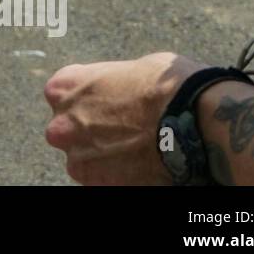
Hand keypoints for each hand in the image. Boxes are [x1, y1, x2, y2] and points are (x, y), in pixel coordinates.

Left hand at [43, 52, 207, 184]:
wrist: (191, 119)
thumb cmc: (165, 86)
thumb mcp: (129, 69)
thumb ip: (108, 85)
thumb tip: (115, 93)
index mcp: (63, 87)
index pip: (63, 94)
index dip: (88, 100)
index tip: (107, 103)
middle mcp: (61, 124)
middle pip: (69, 129)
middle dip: (90, 129)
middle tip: (122, 129)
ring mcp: (78, 157)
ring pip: (84, 157)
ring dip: (103, 155)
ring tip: (136, 149)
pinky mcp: (98, 184)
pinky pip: (101, 180)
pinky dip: (117, 174)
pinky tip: (140, 164)